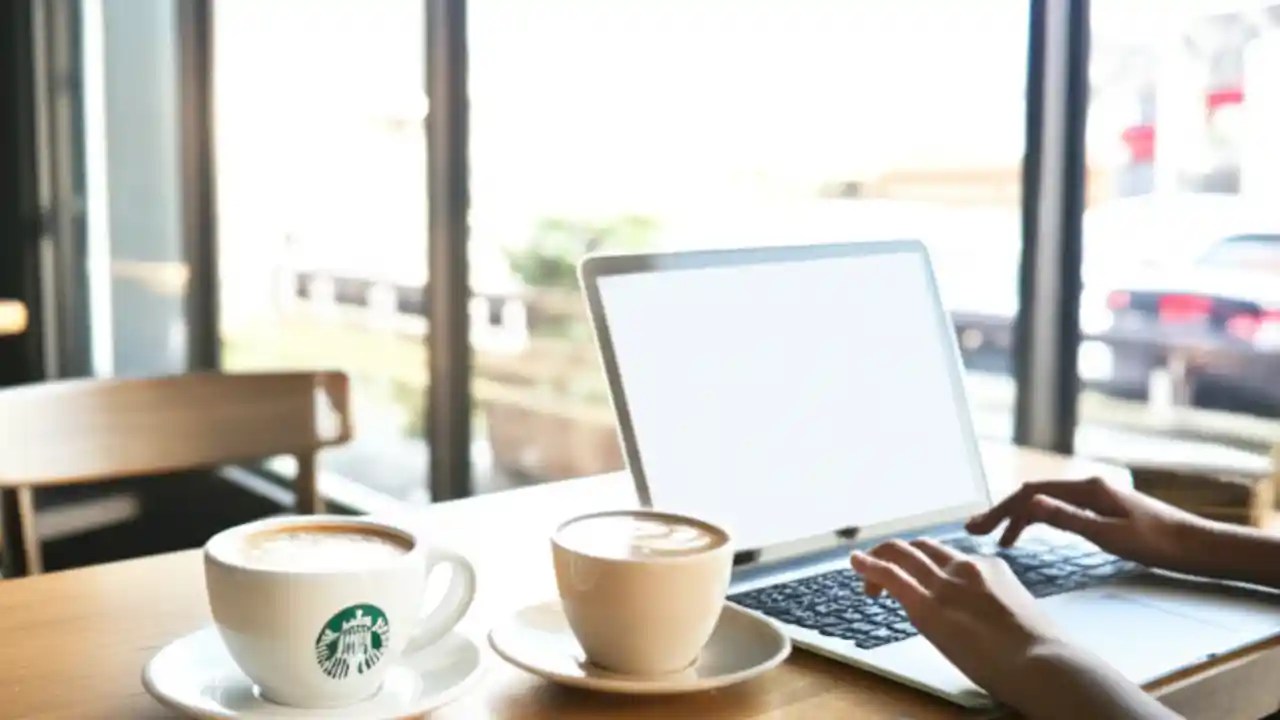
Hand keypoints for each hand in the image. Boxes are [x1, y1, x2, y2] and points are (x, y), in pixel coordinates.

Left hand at [850, 540, 1179, 719]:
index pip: (949, 557)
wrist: (1044, 662)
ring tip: (863, 570)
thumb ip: (992, 607)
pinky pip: (891, 575)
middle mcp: (964, 568)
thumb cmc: (1039, 652)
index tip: (918, 578)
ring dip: (879, 559)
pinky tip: (855, 563)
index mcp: (989, 568)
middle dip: (897, 555)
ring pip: (901, 554)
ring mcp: (945, 584)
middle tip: (883, 573)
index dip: (927, 564)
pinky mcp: (928, 606)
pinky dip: (868, 566)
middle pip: (920, 548)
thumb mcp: (1016, 616)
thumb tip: (977, 619)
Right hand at [965, 477, 1214, 574]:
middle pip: (1033, 494)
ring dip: (1018, 516)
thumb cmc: (1158, 544)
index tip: (976, 528)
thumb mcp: (1109, 534)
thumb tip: (1028, 503)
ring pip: (1045, 502)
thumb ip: (1067, 518)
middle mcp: (1088, 486)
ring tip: (997, 538)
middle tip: (973, 531)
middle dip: (1001, 511)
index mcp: (1087, 489)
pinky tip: (1031, 532)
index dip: (1000, 509)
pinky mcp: (1102, 509)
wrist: (1197, 546)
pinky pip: (1059, 509)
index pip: (1031, 493)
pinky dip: (1038, 519)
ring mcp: (1095, 496)